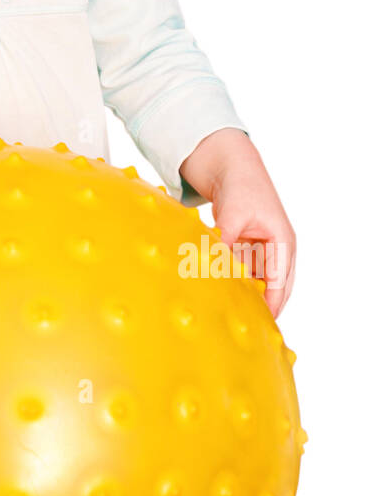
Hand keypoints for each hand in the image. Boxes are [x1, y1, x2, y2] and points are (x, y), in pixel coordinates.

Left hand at [210, 159, 295, 320]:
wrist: (231, 167)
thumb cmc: (241, 187)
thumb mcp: (233, 215)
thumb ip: (225, 240)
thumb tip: (213, 265)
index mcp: (283, 242)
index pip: (280, 282)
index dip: (271, 305)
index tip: (261, 325)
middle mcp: (278, 249)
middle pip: (274, 287)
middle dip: (262, 306)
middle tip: (247, 328)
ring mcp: (264, 249)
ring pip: (258, 281)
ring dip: (247, 295)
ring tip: (232, 316)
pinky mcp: (249, 248)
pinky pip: (245, 272)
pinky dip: (236, 281)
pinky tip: (222, 294)